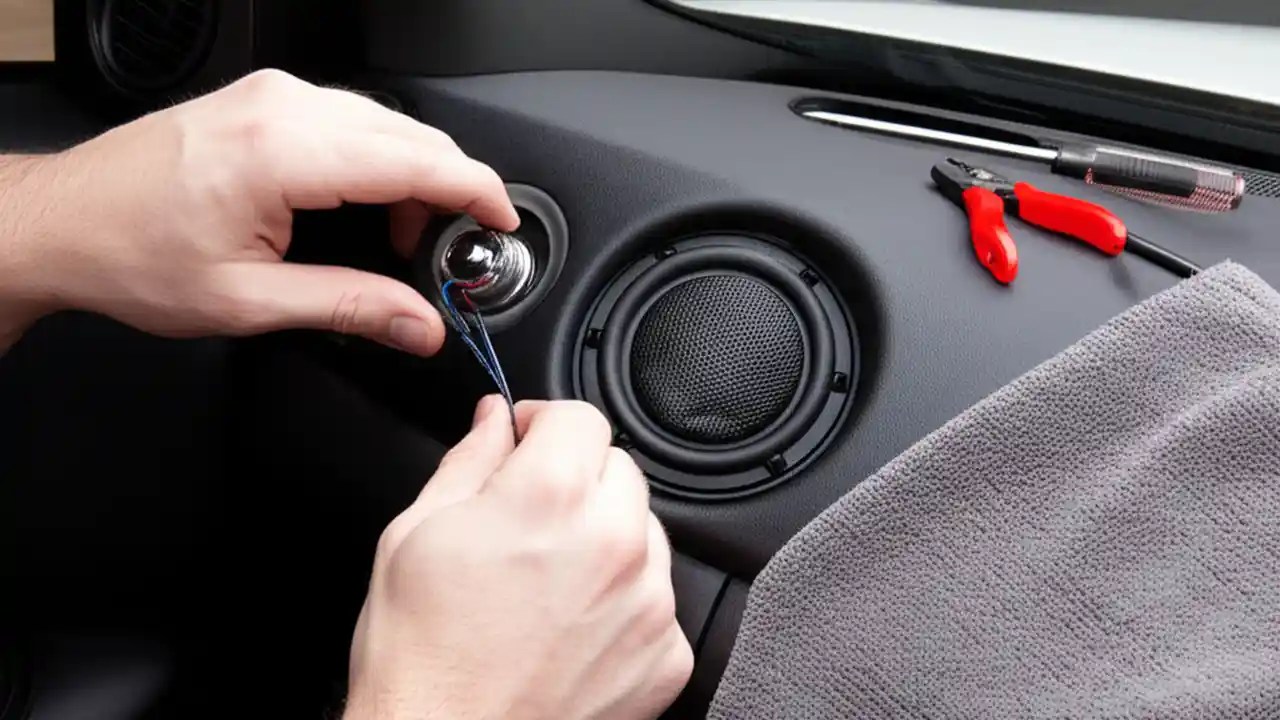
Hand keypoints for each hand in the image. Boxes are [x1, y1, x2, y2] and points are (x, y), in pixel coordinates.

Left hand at [0, 68, 517, 353]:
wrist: (60, 223)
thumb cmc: (129, 255)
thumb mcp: (248, 302)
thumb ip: (349, 308)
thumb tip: (420, 325)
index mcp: (282, 152)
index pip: (416, 158)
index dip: (475, 191)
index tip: (503, 223)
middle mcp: (281, 107)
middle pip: (411, 136)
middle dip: (444, 193)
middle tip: (441, 255)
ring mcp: (271, 95)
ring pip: (385, 125)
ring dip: (410, 178)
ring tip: (395, 240)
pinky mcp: (263, 100)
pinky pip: (350, 120)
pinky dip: (376, 161)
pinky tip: (362, 205)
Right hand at [345, 398, 692, 719]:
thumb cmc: (420, 656)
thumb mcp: (414, 533)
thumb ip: (469, 460)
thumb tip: (493, 419)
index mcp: (552, 495)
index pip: (581, 416)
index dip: (544, 425)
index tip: (526, 443)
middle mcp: (614, 541)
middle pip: (619, 469)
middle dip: (576, 479)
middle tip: (528, 520)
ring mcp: (649, 602)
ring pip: (644, 532)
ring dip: (605, 539)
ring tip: (546, 583)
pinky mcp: (667, 654)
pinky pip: (657, 599)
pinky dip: (623, 603)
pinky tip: (570, 627)